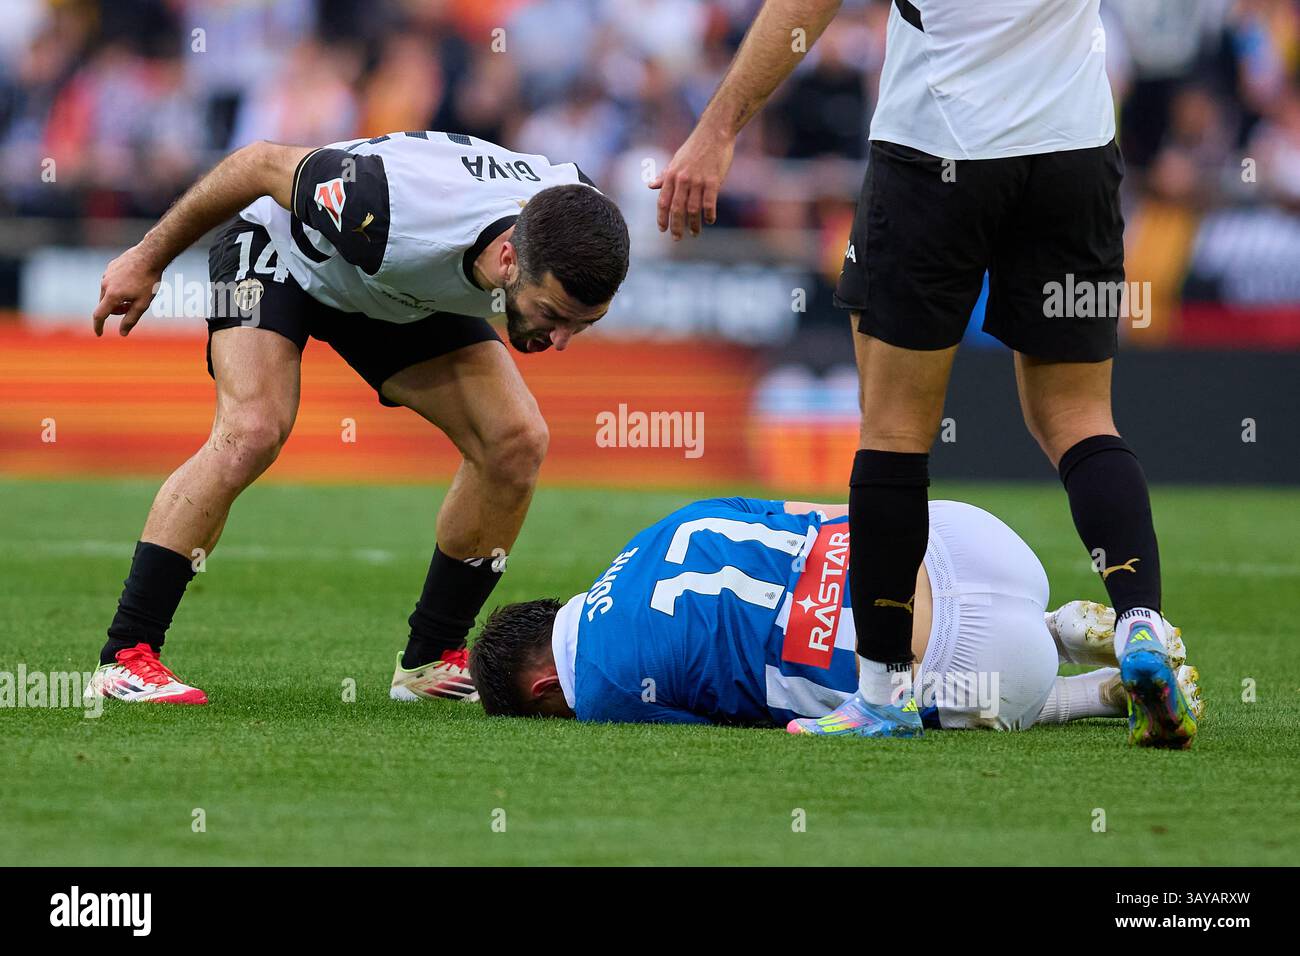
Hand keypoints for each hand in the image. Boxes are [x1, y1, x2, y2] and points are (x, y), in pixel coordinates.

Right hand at [92, 243, 163, 336]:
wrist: (150, 255)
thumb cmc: (149, 281)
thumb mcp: (143, 304)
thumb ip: (131, 319)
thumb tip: (122, 333)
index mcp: (112, 295)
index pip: (99, 315)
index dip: (98, 326)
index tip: (99, 334)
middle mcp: (105, 284)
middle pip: (105, 304)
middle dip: (116, 310)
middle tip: (131, 307)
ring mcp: (106, 274)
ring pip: (108, 293)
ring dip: (117, 298)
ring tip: (135, 293)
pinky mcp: (110, 266)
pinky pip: (111, 281)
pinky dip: (118, 287)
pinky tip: (133, 281)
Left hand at [649, 124, 735, 239]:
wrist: (714, 133)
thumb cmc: (695, 147)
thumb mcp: (676, 160)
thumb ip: (665, 175)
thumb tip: (650, 186)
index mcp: (671, 175)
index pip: (663, 201)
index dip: (661, 217)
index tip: (662, 230)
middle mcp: (682, 179)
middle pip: (676, 209)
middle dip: (675, 226)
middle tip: (676, 238)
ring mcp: (698, 181)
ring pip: (693, 209)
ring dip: (693, 224)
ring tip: (694, 233)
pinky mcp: (713, 181)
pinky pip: (709, 203)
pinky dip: (708, 215)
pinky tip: (709, 221)